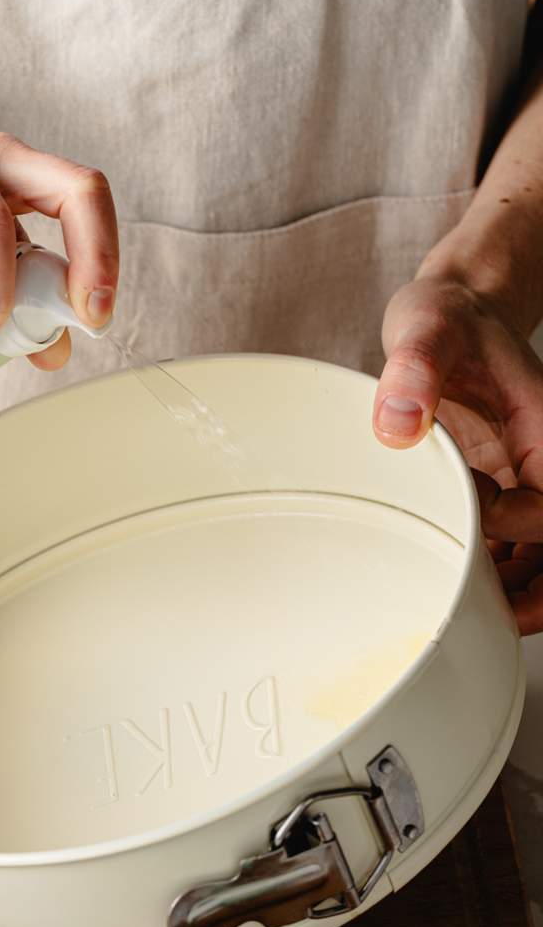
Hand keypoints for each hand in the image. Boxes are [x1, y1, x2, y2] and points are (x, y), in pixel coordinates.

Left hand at [374, 276, 542, 632]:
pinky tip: (459, 581)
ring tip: (468, 612)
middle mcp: (542, 458)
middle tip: (490, 617)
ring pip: (538, 551)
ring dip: (514, 587)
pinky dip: (495, 568)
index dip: (520, 522)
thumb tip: (399, 424)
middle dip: (536, 588)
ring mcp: (523, 475)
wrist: (448, 310)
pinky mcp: (500, 482)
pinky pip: (512, 540)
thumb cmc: (445, 318)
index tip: (473, 506)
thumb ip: (414, 371)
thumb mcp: (426, 330)